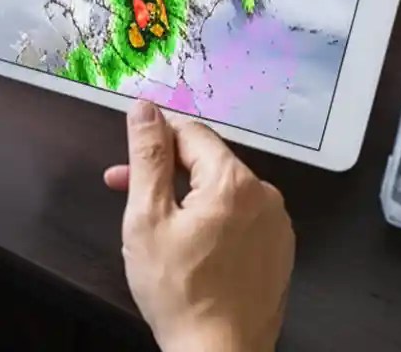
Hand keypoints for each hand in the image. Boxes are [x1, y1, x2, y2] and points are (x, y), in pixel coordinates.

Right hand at [103, 100, 294, 351]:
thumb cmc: (179, 291)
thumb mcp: (148, 217)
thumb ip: (148, 157)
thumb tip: (145, 109)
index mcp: (234, 181)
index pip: (191, 133)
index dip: (154, 137)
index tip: (126, 155)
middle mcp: (265, 195)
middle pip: (208, 162)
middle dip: (164, 171)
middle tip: (122, 189)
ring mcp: (277, 226)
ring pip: (223, 192)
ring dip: (187, 197)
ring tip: (154, 225)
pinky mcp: (278, 251)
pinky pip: (241, 219)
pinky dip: (212, 222)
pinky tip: (188, 246)